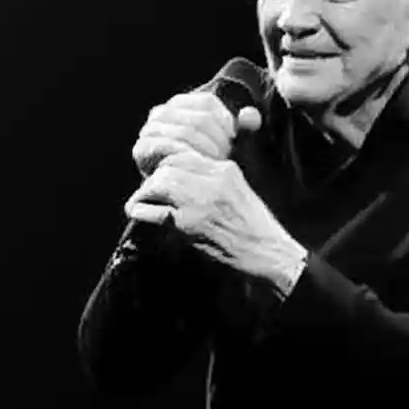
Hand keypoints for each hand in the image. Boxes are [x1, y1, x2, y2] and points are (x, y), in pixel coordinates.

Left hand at [124, 151, 305, 289]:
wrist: (269, 254)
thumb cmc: (255, 227)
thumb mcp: (239, 191)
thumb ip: (213, 179)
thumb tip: (182, 176)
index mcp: (225, 170)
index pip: (184, 154)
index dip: (167, 164)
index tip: (161, 177)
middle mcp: (212, 181)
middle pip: (168, 166)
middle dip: (155, 178)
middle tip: (150, 192)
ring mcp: (200, 202)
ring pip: (159, 183)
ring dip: (146, 193)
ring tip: (144, 203)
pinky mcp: (190, 225)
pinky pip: (154, 211)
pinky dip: (141, 212)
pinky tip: (140, 215)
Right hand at [132, 92, 262, 175]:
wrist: (185, 192)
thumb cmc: (211, 164)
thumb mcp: (233, 146)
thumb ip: (246, 130)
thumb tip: (251, 116)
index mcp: (183, 104)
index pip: (208, 104)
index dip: (225, 122)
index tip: (234, 138)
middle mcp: (162, 113)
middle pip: (197, 120)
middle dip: (216, 140)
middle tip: (226, 156)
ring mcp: (150, 130)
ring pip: (182, 133)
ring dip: (202, 150)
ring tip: (214, 162)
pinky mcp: (141, 148)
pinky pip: (163, 146)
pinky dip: (183, 156)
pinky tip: (196, 166)